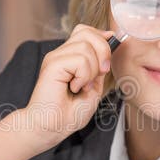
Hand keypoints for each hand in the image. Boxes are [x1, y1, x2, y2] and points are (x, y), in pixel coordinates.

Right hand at [21, 24, 112, 148]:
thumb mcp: (94, 86)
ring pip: (86, 46)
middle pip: (88, 32)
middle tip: (98, 76)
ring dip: (92, 70)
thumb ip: (99, 66)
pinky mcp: (52, 64)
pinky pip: (80, 60)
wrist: (51, 127)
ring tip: (82, 86)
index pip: (87, 31)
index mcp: (70, 56)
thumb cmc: (69, 113)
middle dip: (103, 53)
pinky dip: (84, 76)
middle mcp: (61, 54)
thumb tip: (108, 40)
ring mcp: (56, 57)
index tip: (104, 66)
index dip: (101, 41)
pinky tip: (74, 87)